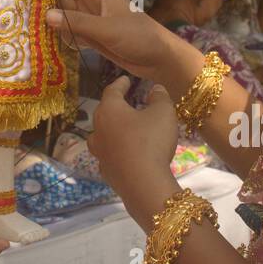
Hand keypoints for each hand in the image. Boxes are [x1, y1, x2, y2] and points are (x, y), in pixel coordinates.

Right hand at [44, 0, 183, 83]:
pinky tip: (38, 23)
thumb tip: (45, 14)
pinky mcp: (90, 36)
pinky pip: (67, 27)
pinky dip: (54, 25)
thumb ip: (78, 23)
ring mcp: (90, 19)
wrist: (159, 59)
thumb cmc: (139, 36)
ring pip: (63, 5)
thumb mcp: (109, 28)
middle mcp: (91, 1)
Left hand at [89, 76, 179, 199]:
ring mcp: (100, 152)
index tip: (126, 80)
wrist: (143, 183)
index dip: (120, 84)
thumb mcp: (163, 113)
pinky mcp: (106, 171)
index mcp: (109, 110)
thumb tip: (155, 88)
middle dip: (115, 106)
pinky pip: (109, 154)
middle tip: (125, 102)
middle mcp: (99, 129)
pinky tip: (124, 152)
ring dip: (111, 129)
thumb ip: (160, 97)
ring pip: (101, 135)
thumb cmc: (151, 141)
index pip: (112, 91)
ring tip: (121, 128)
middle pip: (104, 112)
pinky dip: (115, 150)